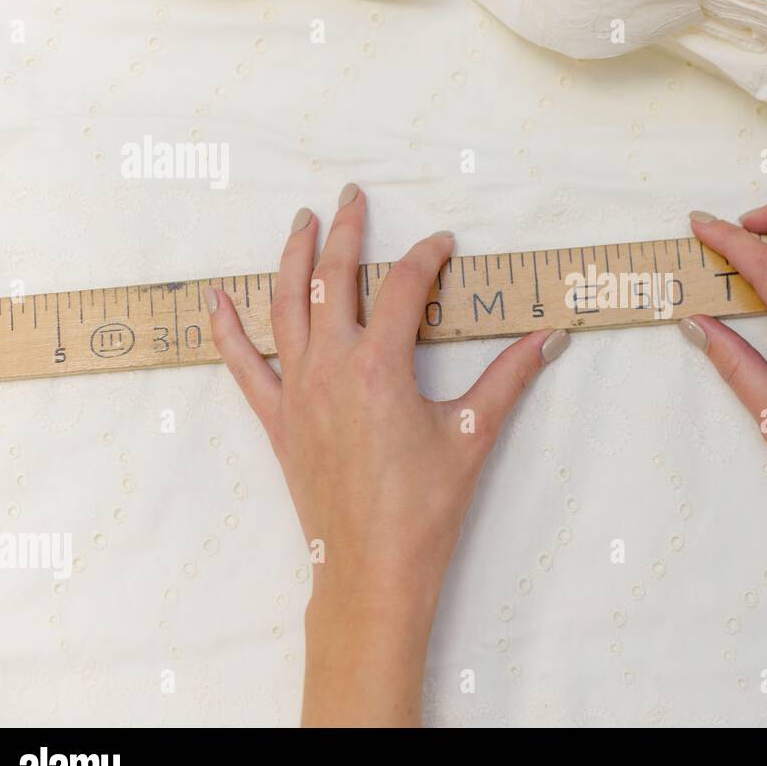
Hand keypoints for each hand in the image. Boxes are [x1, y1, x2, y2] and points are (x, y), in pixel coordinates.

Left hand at [207, 183, 569, 724]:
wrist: (371, 569)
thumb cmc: (424, 508)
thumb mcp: (472, 435)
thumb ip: (510, 378)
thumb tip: (549, 338)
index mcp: (379, 366)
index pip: (402, 286)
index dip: (425, 257)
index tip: (444, 244)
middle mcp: (330, 367)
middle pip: (333, 279)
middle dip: (344, 231)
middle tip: (353, 196)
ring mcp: (297, 392)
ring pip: (286, 306)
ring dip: (292, 257)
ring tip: (300, 221)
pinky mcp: (278, 420)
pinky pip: (243, 365)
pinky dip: (228, 329)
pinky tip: (217, 299)